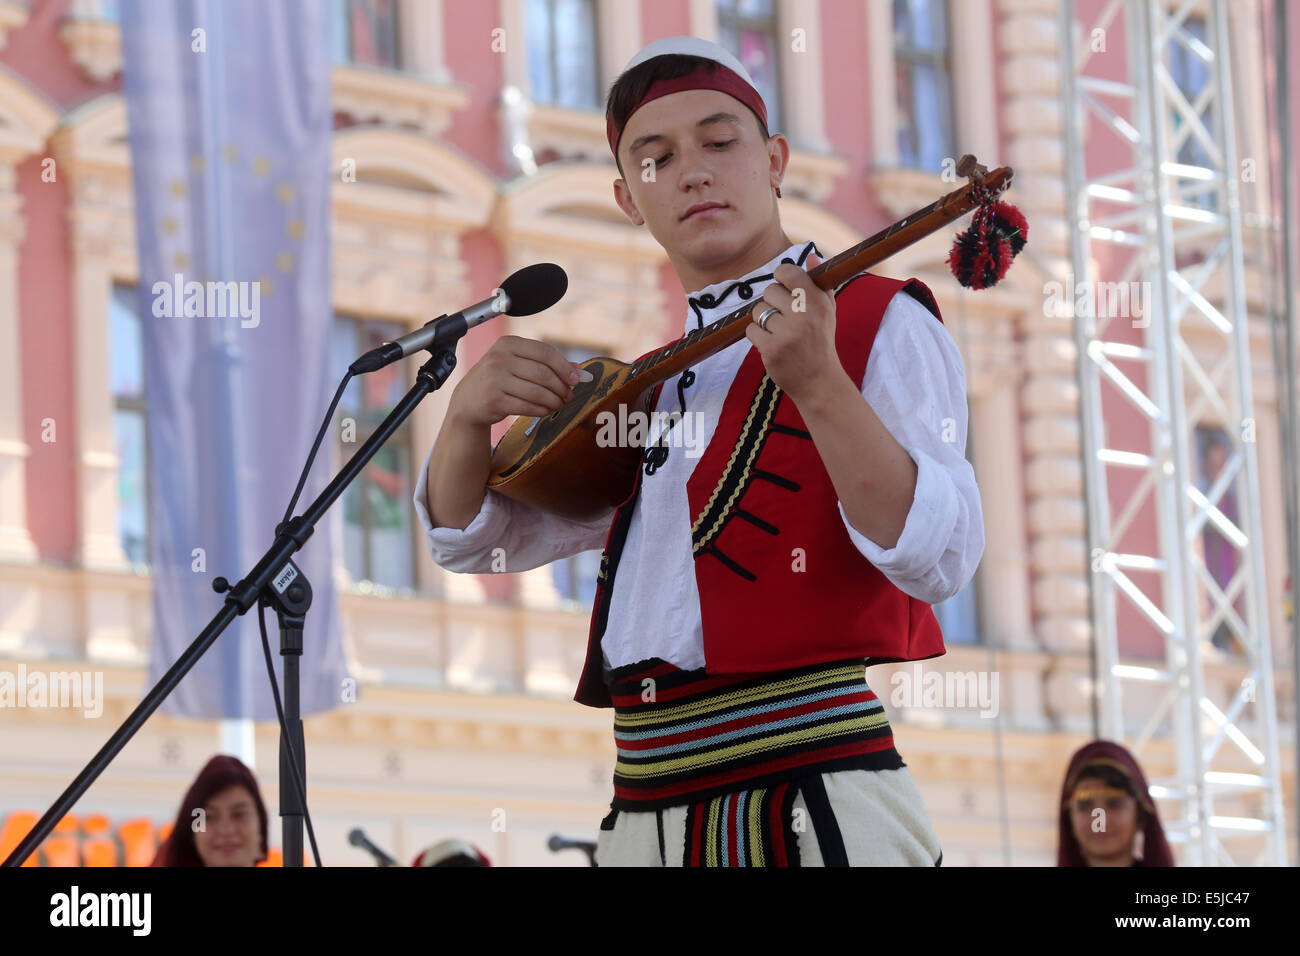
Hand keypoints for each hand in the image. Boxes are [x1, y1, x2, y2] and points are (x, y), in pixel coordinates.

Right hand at [447, 335, 584, 427]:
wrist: (468, 400)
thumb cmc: (498, 379)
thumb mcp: (517, 364)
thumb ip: (545, 364)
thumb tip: (577, 371)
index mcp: (508, 344)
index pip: (545, 352)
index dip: (564, 367)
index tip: (575, 379)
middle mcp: (499, 358)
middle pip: (543, 373)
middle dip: (561, 387)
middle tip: (568, 396)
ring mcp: (495, 379)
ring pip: (537, 392)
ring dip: (554, 401)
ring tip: (559, 404)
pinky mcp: (494, 400)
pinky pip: (527, 406)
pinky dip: (541, 410)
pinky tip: (545, 410)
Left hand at [743, 261, 844, 405]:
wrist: (819, 381)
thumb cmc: (821, 342)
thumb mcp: (828, 311)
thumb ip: (819, 283)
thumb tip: (812, 256)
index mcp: (818, 301)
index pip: (788, 272)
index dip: (781, 277)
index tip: (784, 288)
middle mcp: (804, 315)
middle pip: (769, 291)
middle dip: (771, 303)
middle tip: (783, 318)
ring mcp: (787, 333)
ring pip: (758, 311)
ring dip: (763, 320)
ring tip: (778, 332)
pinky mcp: (772, 349)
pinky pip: (751, 330)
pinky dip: (757, 336)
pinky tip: (771, 343)